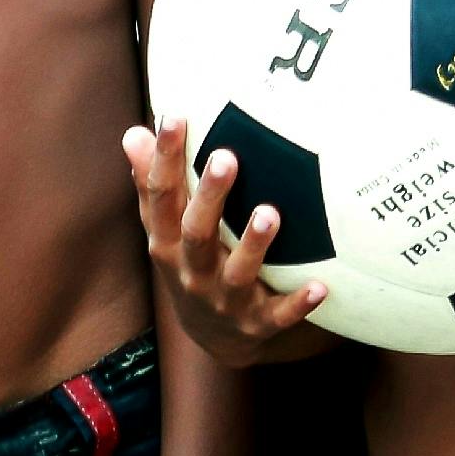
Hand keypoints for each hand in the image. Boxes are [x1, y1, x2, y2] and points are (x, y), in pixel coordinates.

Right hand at [126, 123, 327, 365]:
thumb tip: (133, 133)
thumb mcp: (165, 230)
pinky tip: (321, 286)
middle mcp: (192, 271)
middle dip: (210, 197)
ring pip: (238, 272)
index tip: (174, 117)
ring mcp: (225, 299)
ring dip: (253, 244)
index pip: (161, 197)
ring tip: (270, 213)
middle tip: (225, 157)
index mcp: (168, 243)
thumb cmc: (189, 263)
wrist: (211, 339)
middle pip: (197, 232)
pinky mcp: (256, 323)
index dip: (164, 158)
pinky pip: (278, 315)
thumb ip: (152, 184)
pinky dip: (298, 304)